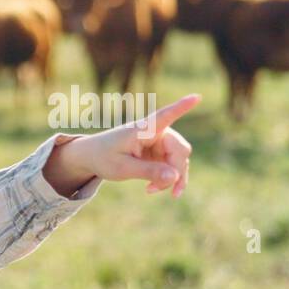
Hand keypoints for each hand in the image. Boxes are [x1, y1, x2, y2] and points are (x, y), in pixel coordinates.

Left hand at [59, 93, 198, 198]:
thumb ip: (148, 171)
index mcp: (144, 128)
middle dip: (175, 171)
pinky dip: (167, 179)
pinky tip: (152, 189)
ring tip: (152, 191)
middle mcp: (157, 132)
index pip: (166, 116)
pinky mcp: (159, 153)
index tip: (196, 97)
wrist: (92, 157)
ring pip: (180, 160)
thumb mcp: (122, 168)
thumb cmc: (103, 157)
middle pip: (180, 150)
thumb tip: (175, 177)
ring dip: (172, 178)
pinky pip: (173, 167)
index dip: (182, 107)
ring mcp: (160, 142)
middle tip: (161, 191)